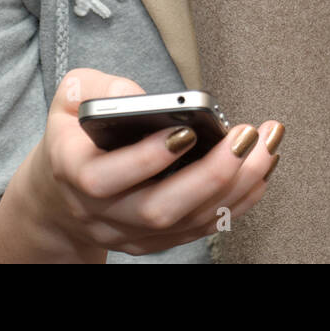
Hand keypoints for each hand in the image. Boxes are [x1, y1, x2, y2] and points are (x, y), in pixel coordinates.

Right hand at [26, 69, 281, 258]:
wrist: (63, 191)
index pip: (105, 178)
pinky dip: (238, 199)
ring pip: (189, 222)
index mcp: (73, 172)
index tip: (188, 131)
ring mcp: (130, 232)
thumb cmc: (75, 134)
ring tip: (266, 145)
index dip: (147, 159)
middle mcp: (101, 213)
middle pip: (159, 210)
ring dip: (237, 185)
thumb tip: (141, 98)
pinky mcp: (157, 240)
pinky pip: (202, 227)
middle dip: (210, 175)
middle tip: (245, 137)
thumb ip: (99, 89)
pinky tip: (261, 166)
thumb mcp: (70, 96)